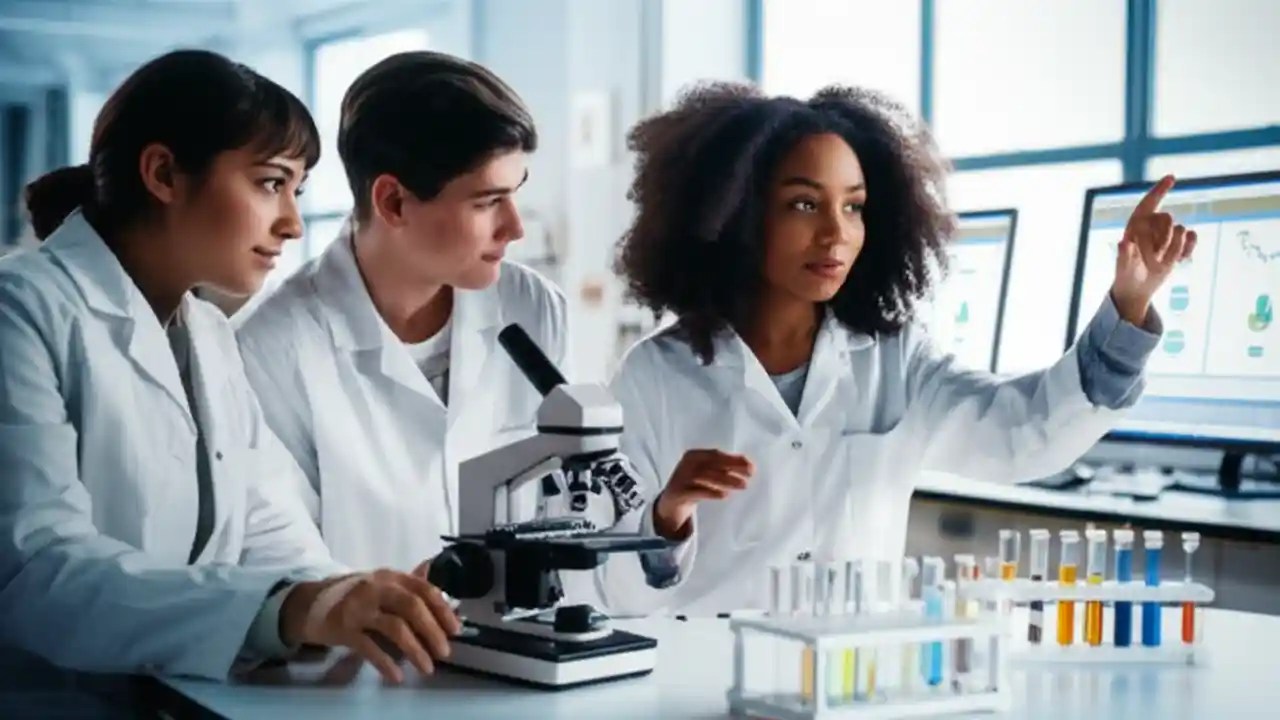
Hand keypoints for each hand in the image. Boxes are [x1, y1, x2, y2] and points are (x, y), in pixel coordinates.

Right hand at [280, 569, 461, 683]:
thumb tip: (444, 592)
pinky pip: (369, 648)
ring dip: (415, 650)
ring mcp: (359, 607)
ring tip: (427, 668)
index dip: (442, 609)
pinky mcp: (343, 628)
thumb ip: (410, 588)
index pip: (423, 589)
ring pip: (394, 628)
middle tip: (445, 652)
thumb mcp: (382, 585)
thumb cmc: (354, 595)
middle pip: (412, 606)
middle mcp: (376, 588)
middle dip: (432, 631)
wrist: (309, 602)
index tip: (456, 629)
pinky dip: (386, 663)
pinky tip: (397, 676)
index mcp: (390, 577)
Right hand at [652, 449, 753, 539]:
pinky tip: (725, 495)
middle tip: (750, 475)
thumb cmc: (694, 483)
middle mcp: (686, 464)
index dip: (734, 459)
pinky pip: (697, 491)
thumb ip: (724, 468)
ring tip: (743, 485)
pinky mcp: (679, 492)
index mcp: (694, 455)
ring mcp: (681, 477)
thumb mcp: (706, 473)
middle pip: (712, 464)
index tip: (751, 466)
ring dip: (727, 480)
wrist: (671, 501)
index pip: (716, 455)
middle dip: (733, 468)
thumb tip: (750, 466)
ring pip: (706, 477)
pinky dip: (712, 492)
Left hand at [1111, 174, 1198, 324]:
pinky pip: (1192, 238)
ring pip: (1181, 230)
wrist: (1137, 288)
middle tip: (1153, 257)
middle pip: (1167, 218)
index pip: (1149, 202)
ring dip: (1173, 248)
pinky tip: (1179, 260)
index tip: (1171, 177)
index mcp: (1136, 224)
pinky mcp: (1180, 244)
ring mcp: (1167, 235)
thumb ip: (1124, 254)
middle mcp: (1152, 226)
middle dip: (1163, 238)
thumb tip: (1124, 243)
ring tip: (1160, 261)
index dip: (1160, 189)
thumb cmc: (1126, 273)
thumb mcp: (1124, 266)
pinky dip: (1187, 249)